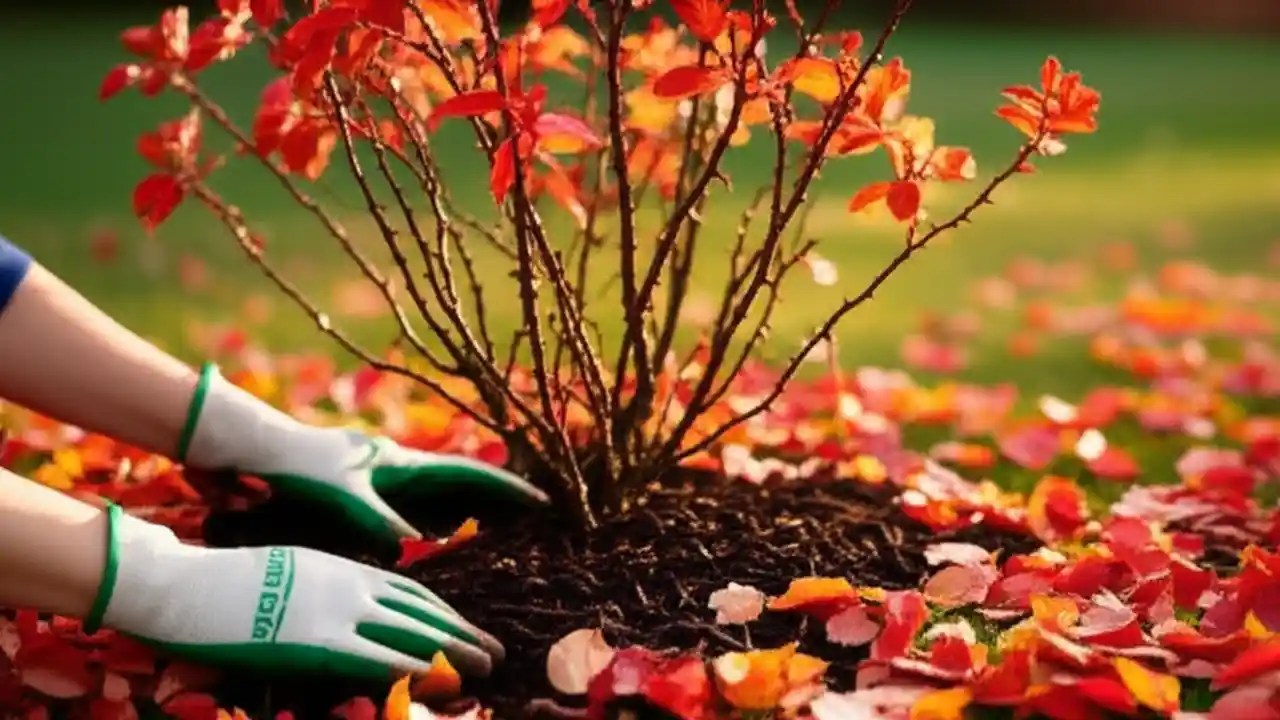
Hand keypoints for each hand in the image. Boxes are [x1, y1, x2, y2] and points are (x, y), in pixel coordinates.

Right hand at [88, 504, 502, 678]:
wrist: (184, 581)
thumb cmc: (220, 582)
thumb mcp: (285, 571)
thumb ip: (321, 587)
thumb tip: (343, 608)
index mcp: (340, 569)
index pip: (407, 590)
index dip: (442, 611)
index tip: (467, 627)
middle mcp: (347, 586)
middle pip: (420, 610)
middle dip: (462, 632)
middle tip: (496, 651)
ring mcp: (334, 613)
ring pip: (409, 632)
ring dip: (452, 651)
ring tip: (486, 666)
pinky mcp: (315, 642)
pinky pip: (374, 657)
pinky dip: (411, 668)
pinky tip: (439, 679)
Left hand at [180, 363, 547, 541]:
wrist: (262, 448)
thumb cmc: (302, 469)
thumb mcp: (343, 497)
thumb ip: (379, 521)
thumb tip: (413, 546)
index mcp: (403, 463)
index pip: (468, 474)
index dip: (506, 487)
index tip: (541, 499)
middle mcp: (401, 467)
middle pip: (462, 481)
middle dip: (499, 498)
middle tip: (534, 515)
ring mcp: (385, 476)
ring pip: (440, 494)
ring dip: (470, 509)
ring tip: (501, 527)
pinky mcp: (367, 487)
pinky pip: (416, 505)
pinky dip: (437, 519)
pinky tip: (439, 537)